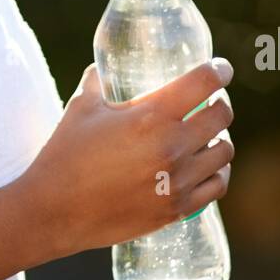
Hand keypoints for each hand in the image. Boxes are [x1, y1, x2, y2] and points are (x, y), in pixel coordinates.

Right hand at [20, 57, 234, 258]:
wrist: (55, 212)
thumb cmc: (65, 155)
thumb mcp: (82, 107)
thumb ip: (98, 81)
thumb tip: (104, 67)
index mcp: (150, 116)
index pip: (204, 83)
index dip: (219, 70)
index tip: (221, 68)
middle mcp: (171, 147)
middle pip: (222, 116)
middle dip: (220, 103)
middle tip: (211, 102)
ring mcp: (177, 181)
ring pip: (224, 152)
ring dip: (220, 138)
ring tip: (208, 135)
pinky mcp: (176, 209)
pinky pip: (216, 185)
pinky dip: (217, 171)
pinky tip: (208, 166)